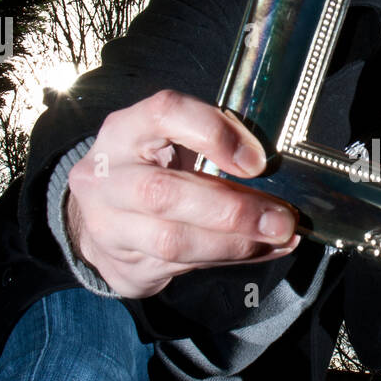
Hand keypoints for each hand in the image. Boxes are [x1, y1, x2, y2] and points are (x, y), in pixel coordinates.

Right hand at [66, 89, 299, 298]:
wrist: (99, 216)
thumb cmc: (150, 169)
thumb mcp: (171, 143)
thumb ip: (213, 147)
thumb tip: (275, 170)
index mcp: (123, 130)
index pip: (164, 114)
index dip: (214, 133)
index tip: (256, 161)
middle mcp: (105, 177)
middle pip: (164, 193)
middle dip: (232, 209)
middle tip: (280, 219)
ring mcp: (107, 225)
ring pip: (172, 240)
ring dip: (235, 243)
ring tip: (276, 237)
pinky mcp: (121, 265)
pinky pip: (183, 266)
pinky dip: (230, 258)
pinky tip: (260, 250)